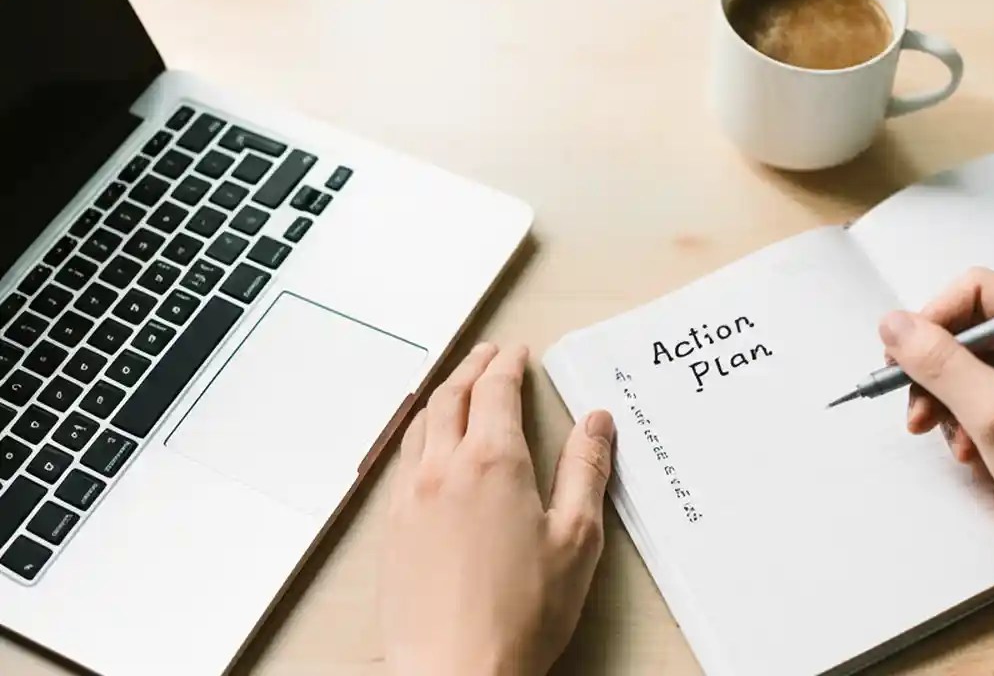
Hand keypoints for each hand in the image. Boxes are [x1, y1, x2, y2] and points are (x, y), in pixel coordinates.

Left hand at [379, 343, 615, 675]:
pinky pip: (403, 458)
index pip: (495, 391)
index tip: (517, 353)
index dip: (508, 364)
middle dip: (472, 367)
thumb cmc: (519, 615)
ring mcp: (411, 496)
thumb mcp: (576, 539)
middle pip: (451, 396)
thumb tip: (596, 422)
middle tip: (488, 354)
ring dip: (442, 394)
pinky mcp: (393, 526)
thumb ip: (586, 472)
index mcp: (493, 462)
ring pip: (421, 423)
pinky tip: (428, 444)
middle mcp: (443, 468)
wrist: (454, 671)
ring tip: (457, 385)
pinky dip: (420, 432)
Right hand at [879, 267, 993, 675]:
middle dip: (935, 372)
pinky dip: (961, 425)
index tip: (903, 357)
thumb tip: (891, 323)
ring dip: (945, 404)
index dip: (934, 318)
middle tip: (917, 409)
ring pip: (962, 369)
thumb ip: (940, 362)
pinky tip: (970, 455)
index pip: (977, 291)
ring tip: (952, 441)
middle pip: (965, 331)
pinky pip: (972, 402)